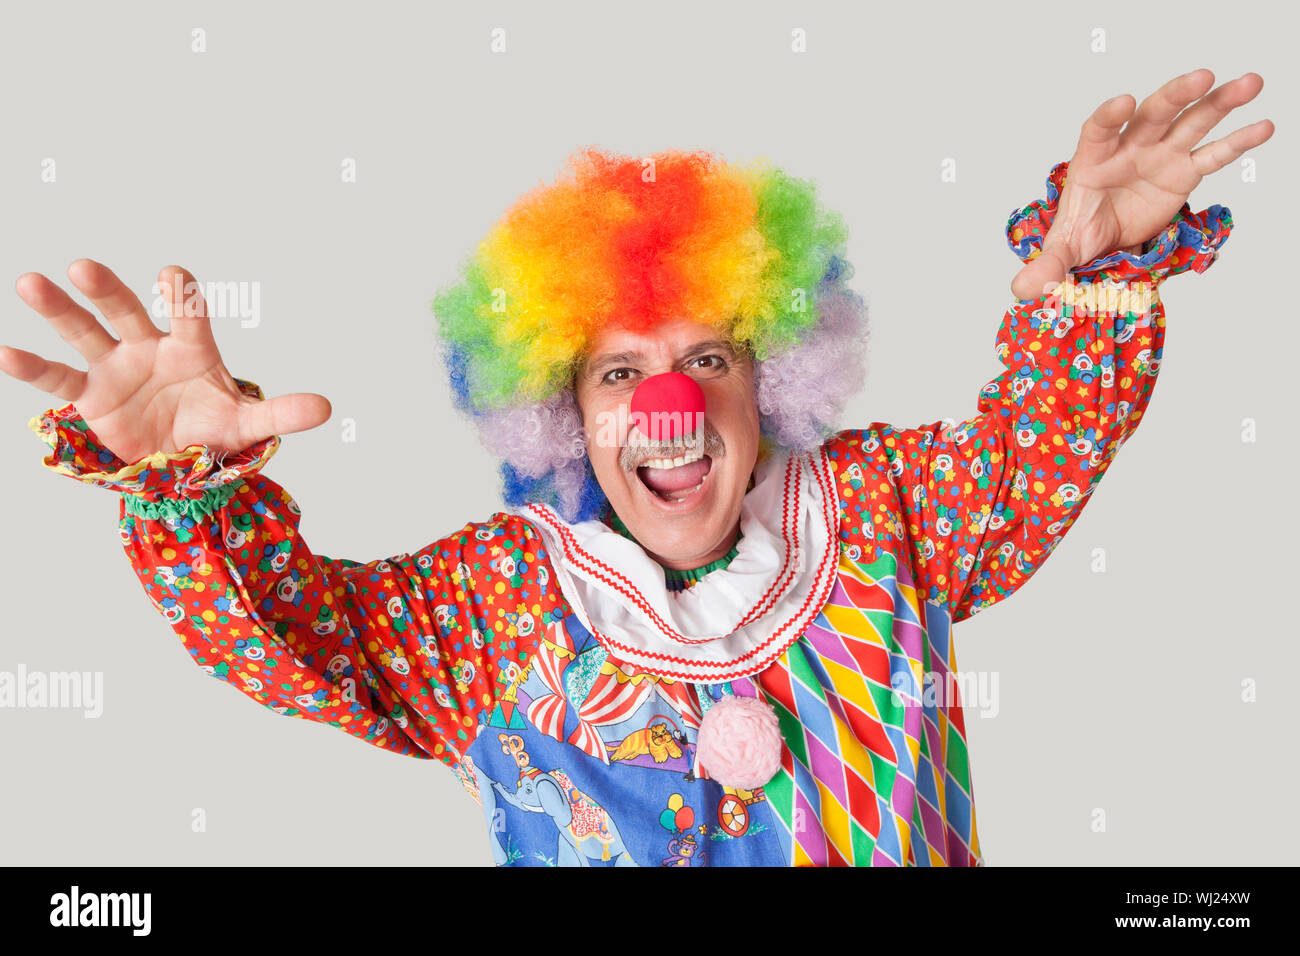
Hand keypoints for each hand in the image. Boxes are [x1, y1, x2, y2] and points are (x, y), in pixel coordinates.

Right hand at [2, 260, 330, 462]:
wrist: (181, 460)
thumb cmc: (214, 430)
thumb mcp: (249, 425)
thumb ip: (282, 413)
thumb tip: (328, 408)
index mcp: (191, 350)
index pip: (188, 316)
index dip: (180, 296)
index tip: (173, 275)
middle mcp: (148, 348)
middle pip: (126, 312)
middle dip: (108, 290)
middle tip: (84, 266)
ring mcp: (115, 369)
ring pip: (84, 332)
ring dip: (58, 310)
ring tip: (31, 282)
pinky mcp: (90, 397)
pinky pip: (58, 380)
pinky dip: (34, 367)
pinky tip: (7, 352)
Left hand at [1010, 70, 1273, 299]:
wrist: (1105, 244)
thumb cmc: (1080, 236)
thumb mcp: (1063, 252)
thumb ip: (1047, 266)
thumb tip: (1021, 291)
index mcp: (1092, 161)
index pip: (1098, 131)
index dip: (1110, 116)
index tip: (1124, 103)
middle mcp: (1129, 149)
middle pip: (1152, 115)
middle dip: (1175, 96)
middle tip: (1201, 77)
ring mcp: (1159, 156)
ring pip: (1190, 123)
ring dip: (1218, 103)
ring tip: (1249, 83)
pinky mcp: (1183, 173)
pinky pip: (1212, 154)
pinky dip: (1237, 141)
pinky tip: (1262, 126)